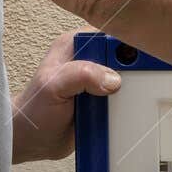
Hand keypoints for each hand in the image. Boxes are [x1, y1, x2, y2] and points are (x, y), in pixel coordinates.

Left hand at [10, 30, 121, 162]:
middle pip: (125, 54)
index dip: (125, 44)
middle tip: (128, 85)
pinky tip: (121, 111)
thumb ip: (80, 74)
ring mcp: (99, 78)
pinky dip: (126, 105)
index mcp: (76, 43)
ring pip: (129, 77)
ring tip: (121, 101)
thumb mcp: (52, 86)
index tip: (136, 60)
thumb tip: (112, 77)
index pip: (110, 33)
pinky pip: (125, 97)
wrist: (34, 139)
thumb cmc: (34, 109)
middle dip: (133, 69)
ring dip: (131, 90)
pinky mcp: (105, 97)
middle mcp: (90, 57)